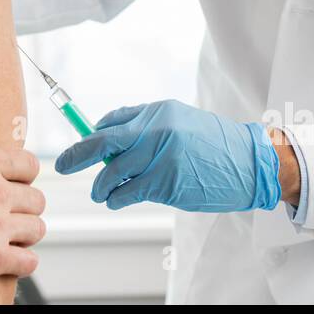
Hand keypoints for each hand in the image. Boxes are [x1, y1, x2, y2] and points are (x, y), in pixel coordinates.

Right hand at [0, 58, 45, 283]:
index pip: (29, 164)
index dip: (22, 173)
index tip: (11, 181)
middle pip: (36, 198)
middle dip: (24, 204)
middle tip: (9, 210)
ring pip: (36, 229)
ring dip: (25, 232)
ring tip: (10, 234)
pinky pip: (27, 263)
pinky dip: (22, 261)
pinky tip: (8, 258)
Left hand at [54, 99, 281, 212]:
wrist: (250, 163)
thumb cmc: (214, 145)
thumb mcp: (180, 122)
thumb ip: (146, 126)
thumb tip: (107, 134)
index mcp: (158, 112)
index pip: (112, 121)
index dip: (90, 136)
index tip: (78, 147)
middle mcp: (157, 130)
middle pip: (104, 142)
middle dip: (78, 155)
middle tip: (63, 165)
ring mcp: (162, 156)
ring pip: (114, 171)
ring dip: (100, 184)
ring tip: (99, 192)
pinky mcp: (167, 182)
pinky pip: (129, 191)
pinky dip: (116, 198)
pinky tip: (114, 200)